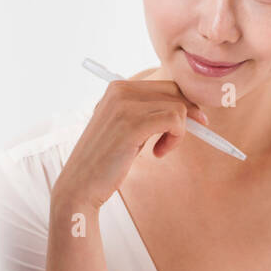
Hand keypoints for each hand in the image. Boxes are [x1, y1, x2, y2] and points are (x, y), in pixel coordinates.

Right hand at [53, 77, 209, 211]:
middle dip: (188, 114)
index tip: (190, 124)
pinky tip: (158, 153)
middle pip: (174, 91)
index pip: (164, 84)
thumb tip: (186, 108)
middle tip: (180, 137)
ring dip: (178, 132)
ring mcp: (125, 106)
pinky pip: (174, 120)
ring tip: (161, 150)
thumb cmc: (106, 161)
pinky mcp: (133, 124)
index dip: (183, 103)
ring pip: (178, 106)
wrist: (80, 185)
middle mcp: (120, 90)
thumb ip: (146, 114)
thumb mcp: (125, 129)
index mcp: (117, 88)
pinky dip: (175, 138)